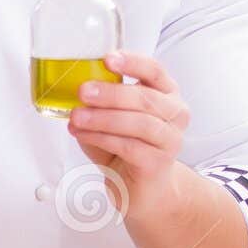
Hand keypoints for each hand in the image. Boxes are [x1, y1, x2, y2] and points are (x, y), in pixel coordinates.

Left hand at [67, 50, 189, 209]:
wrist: (142, 189)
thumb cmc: (128, 147)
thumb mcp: (114, 116)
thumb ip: (102, 101)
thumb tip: (72, 89)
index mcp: (166, 93)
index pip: (154, 71)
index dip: (133, 62)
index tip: (108, 58)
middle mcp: (175, 114)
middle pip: (145, 98)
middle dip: (111, 93)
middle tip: (83, 91)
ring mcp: (170, 140)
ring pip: (138, 123)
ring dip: (103, 118)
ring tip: (77, 117)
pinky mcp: (158, 163)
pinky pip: (129, 147)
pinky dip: (102, 138)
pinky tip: (83, 134)